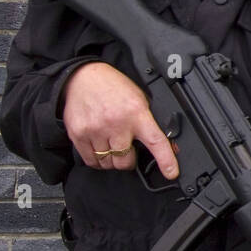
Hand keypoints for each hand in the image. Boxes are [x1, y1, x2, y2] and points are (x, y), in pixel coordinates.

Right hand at [61, 61, 178, 177]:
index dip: (166, 160)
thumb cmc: (113, 88)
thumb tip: (166, 144)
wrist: (83, 77)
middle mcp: (116, 124)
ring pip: (108, 163)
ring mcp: (95, 130)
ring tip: (111, 144)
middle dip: (128, 160)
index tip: (171, 172)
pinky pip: (91, 161)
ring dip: (112, 159)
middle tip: (127, 149)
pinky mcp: (78, 135)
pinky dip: (97, 159)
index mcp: (136, 113)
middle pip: (125, 161)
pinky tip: (100, 147)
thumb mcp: (139, 99)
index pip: (155, 141)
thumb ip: (148, 121)